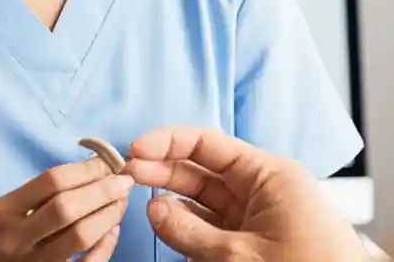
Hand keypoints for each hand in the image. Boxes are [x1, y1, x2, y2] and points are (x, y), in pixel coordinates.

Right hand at [0, 156, 133, 260]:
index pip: (50, 181)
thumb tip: (98, 168)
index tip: (106, 163)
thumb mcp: (14, 207)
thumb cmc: (10, 231)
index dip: (85, 169)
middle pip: (66, 208)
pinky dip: (106, 245)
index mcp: (6, 211)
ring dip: (108, 214)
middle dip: (101, 190)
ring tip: (121, 202)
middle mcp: (18, 238)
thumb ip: (46, 191)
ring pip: (81, 236)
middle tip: (124, 181)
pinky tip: (113, 229)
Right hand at [124, 126, 365, 261]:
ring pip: (202, 206)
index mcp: (268, 175)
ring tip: (149, 216)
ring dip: (174, 211)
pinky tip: (176, 242)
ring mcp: (256, 221)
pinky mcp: (254, 247)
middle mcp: (262, 192)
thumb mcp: (241, 256)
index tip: (135, 152)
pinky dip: (191, 237)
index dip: (168, 143)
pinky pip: (213, 233)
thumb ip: (191, 232)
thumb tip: (154, 210)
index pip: (208, 144)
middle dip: (163, 174)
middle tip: (126, 176)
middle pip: (201, 172)